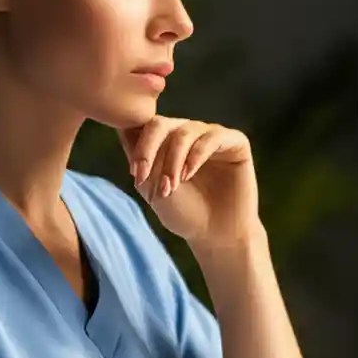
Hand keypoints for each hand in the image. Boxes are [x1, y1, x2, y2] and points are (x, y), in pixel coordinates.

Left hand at [117, 116, 259, 244]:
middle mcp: (189, 133)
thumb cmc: (184, 213)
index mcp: (167, 141)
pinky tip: (189, 174)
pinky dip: (197, 155)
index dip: (138, 147)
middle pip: (160, 123)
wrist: (216, 235)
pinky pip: (212, 137)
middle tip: (147, 178)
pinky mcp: (235, 143)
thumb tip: (122, 125)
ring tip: (172, 186)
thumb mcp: (152, 186)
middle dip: (150, 150)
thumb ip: (139, 156)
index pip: (144, 126)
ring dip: (173, 160)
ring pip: (184, 132)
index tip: (137, 174)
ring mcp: (211, 136)